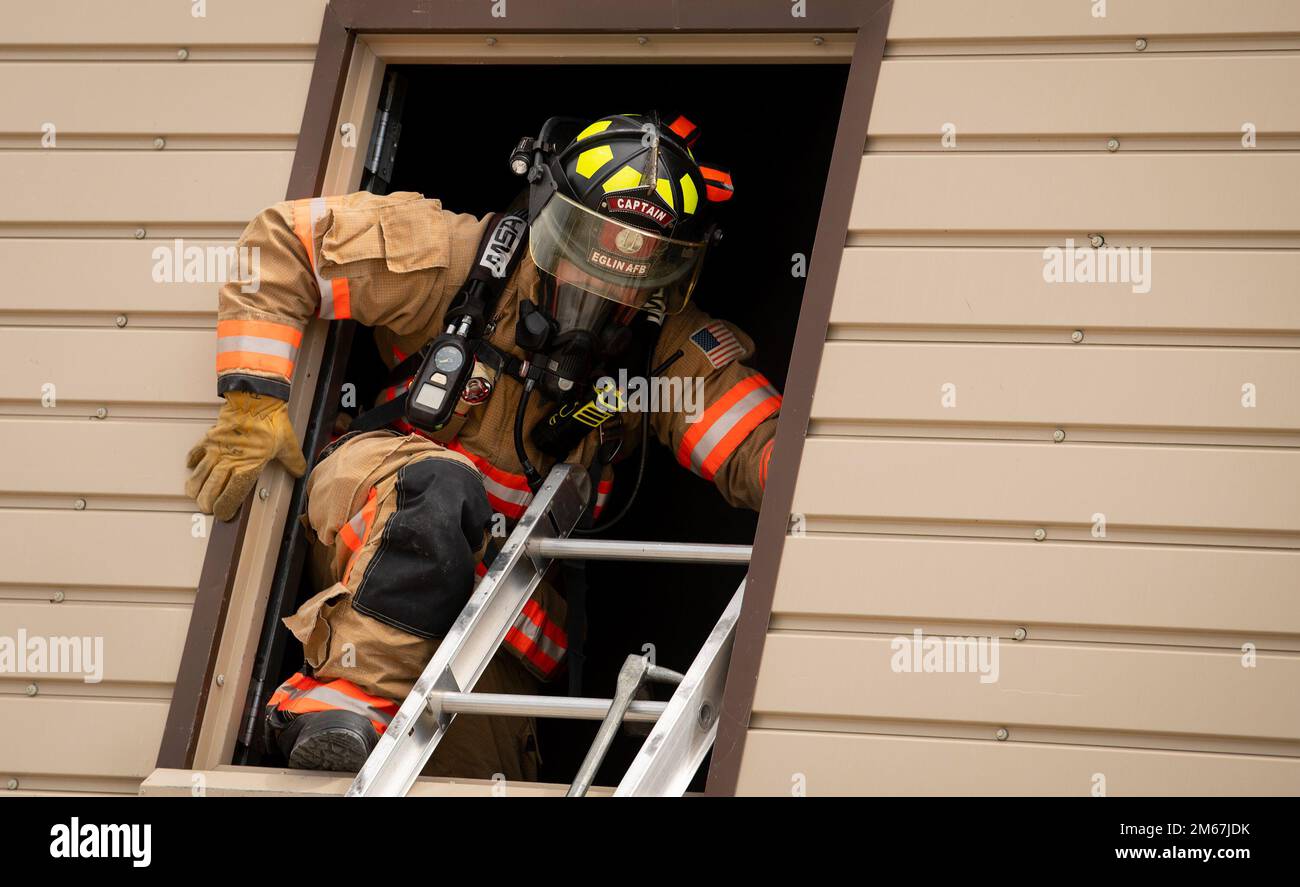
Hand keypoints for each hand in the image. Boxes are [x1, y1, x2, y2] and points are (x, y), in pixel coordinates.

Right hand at [186, 391, 306, 520]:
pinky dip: (193, 461)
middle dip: (206, 503)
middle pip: (210, 490)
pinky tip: (191, 466)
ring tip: (194, 494)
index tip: (222, 515)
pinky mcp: (209, 438)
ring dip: (195, 487)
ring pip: (199, 475)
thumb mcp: (288, 445)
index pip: (232, 496)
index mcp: (248, 468)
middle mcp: (229, 462)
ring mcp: (216, 451)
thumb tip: (300, 471)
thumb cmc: (271, 422)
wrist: (256, 399)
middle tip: (206, 508)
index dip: (224, 508)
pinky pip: (196, 453)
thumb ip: (293, 462)